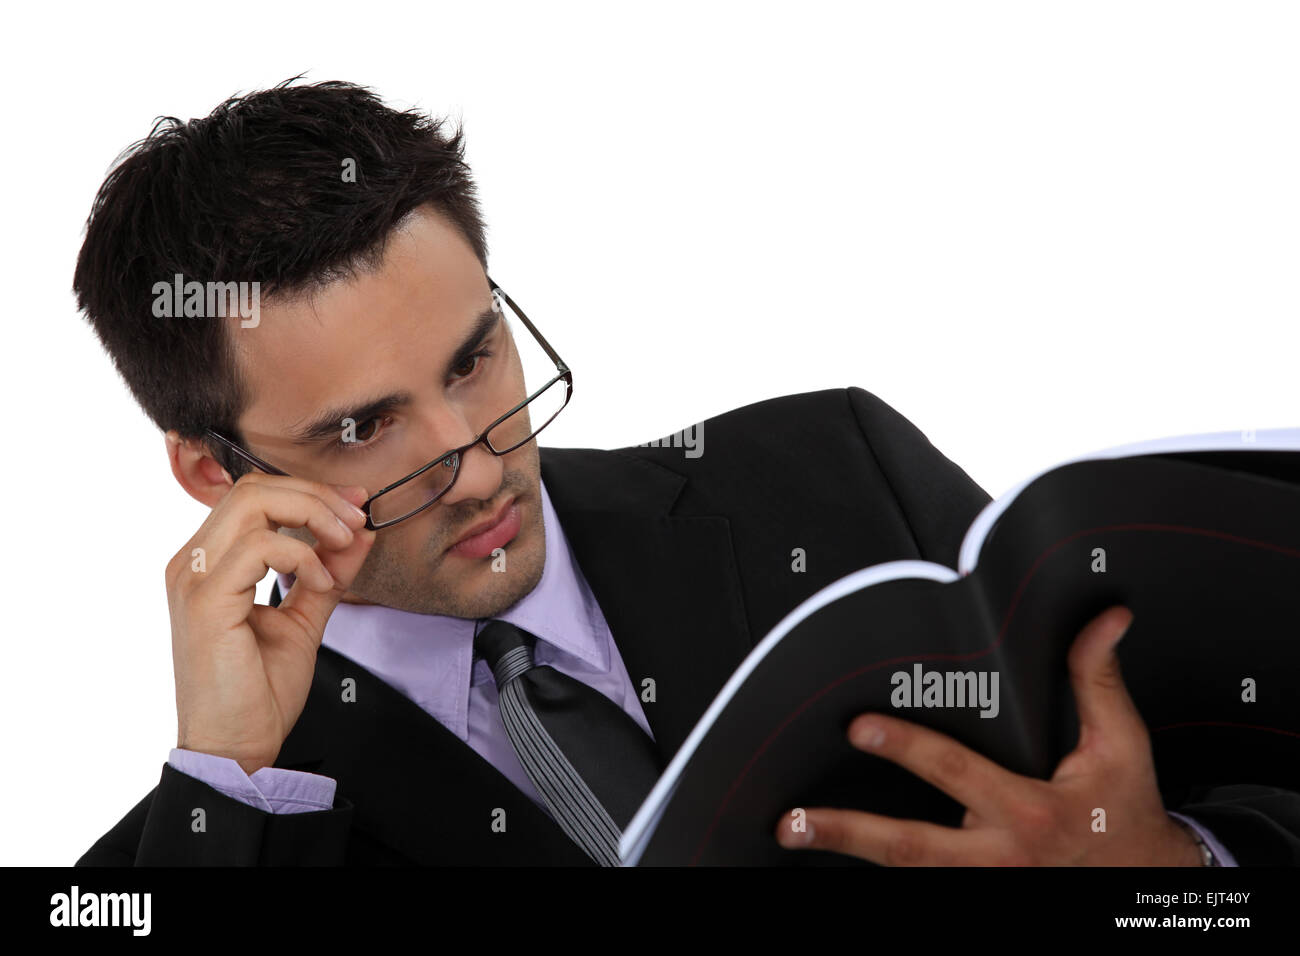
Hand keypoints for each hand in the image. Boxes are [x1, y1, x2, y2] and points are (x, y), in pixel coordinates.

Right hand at [167, 472, 375, 775]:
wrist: (235, 748)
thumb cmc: (257, 692)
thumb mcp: (304, 619)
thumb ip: (329, 573)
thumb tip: (360, 533)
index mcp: (209, 563)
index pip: (254, 495)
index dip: (310, 492)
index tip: (356, 507)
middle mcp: (191, 563)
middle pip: (253, 487)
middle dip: (316, 495)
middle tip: (356, 519)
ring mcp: (193, 578)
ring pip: (253, 502)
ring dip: (313, 515)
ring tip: (342, 546)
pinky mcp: (206, 600)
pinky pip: (260, 546)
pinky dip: (302, 556)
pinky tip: (319, 583)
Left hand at [774, 605, 1203, 864]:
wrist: (1146, 881)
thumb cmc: (1125, 813)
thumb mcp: (1121, 744)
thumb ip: (1097, 680)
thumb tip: (1105, 620)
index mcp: (1029, 812)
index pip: (954, 773)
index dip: (905, 748)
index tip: (861, 728)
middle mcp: (1000, 857)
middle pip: (910, 848)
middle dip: (847, 833)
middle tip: (793, 822)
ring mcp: (987, 885)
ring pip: (908, 872)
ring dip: (851, 850)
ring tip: (797, 833)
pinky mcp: (984, 896)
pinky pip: (927, 883)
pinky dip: (886, 868)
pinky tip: (845, 850)